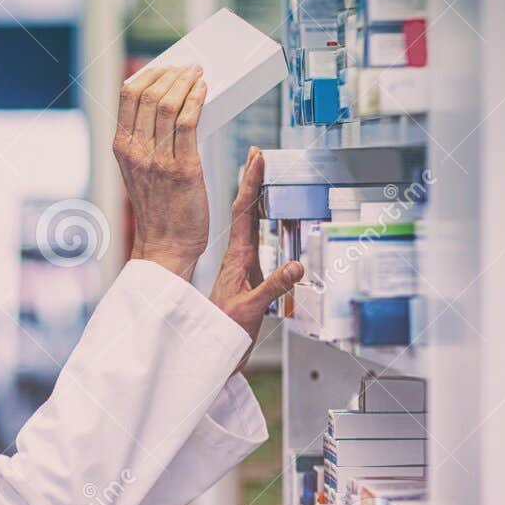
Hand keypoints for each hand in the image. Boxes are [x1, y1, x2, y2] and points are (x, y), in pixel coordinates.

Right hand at [113, 66, 210, 278]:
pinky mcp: (182, 168)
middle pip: (148, 94)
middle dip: (171, 73)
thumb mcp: (139, 170)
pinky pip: (188, 123)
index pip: (128, 95)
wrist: (166, 245)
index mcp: (122, 148)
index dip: (149, 73)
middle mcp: (136, 151)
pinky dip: (197, 100)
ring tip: (198, 74)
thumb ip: (146, 142)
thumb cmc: (159, 209)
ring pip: (168, 105)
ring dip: (186, 82)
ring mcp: (157, 159)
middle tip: (188, 68)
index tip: (166, 68)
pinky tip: (204, 91)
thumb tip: (166, 109)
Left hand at [209, 146, 303, 371]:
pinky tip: (264, 215)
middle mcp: (236, 256)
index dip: (251, 183)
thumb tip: (296, 266)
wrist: (208, 349)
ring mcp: (239, 264)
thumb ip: (273, 288)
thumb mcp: (251, 309)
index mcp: (236, 258)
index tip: (257, 159)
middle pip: (245, 210)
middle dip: (252, 181)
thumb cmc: (224, 331)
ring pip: (247, 222)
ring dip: (255, 197)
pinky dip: (259, 220)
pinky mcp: (244, 273)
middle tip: (258, 155)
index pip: (244, 212)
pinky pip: (253, 238)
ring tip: (261, 175)